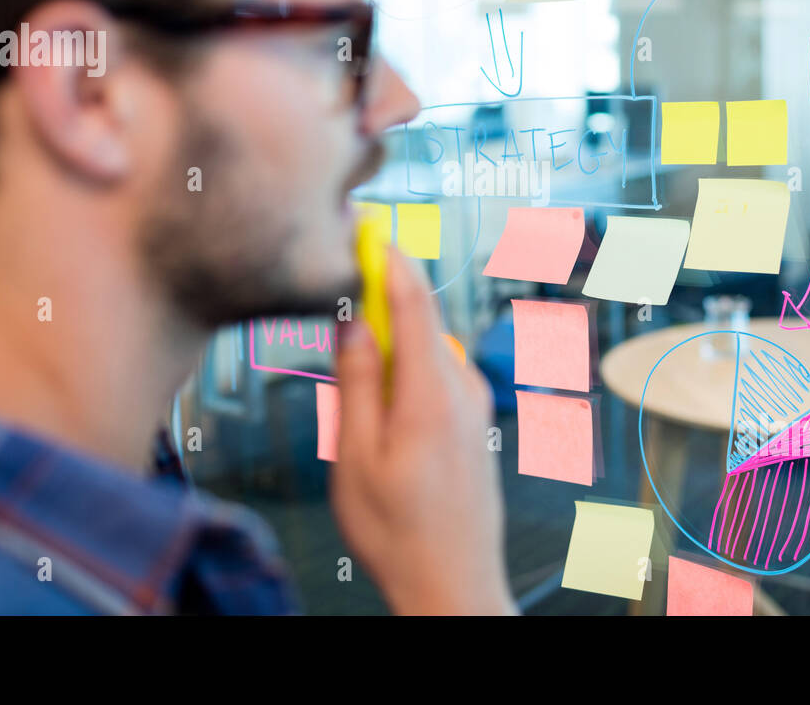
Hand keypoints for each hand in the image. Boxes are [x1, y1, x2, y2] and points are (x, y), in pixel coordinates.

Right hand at [331, 246, 515, 614]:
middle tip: (336, 313)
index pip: (413, 297)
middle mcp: (463, 386)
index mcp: (432, 391)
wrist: (454, 583)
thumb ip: (357, 380)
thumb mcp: (357, 456)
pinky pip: (434, 372)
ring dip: (386, 348)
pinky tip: (379, 417)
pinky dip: (402, 370)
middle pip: (417, 318)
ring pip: (423, 347)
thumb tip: (354, 317)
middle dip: (376, 304)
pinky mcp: (473, 417)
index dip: (385, 255)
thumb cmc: (401, 531)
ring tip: (354, 400)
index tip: (362, 226)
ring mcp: (474, 401)